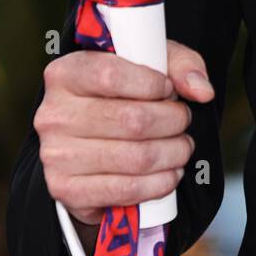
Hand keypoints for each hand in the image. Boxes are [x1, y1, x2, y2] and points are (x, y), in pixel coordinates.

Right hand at [35, 38, 213, 231]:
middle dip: (173, 121)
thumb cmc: (124, 93)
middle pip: (131, 120)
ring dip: (173, 153)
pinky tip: (170, 173)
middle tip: (184, 120)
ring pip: (134, 157)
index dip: (153, 84)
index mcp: (66, 74)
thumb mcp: (151, 64)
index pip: (112, 76)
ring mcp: (56, 155)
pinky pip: (125, 190)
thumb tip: (202, 90)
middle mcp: (54, 114)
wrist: (91, 141)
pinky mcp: (66, 190)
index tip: (169, 90)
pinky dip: (159, 183)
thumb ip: (181, 66)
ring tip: (182, 146)